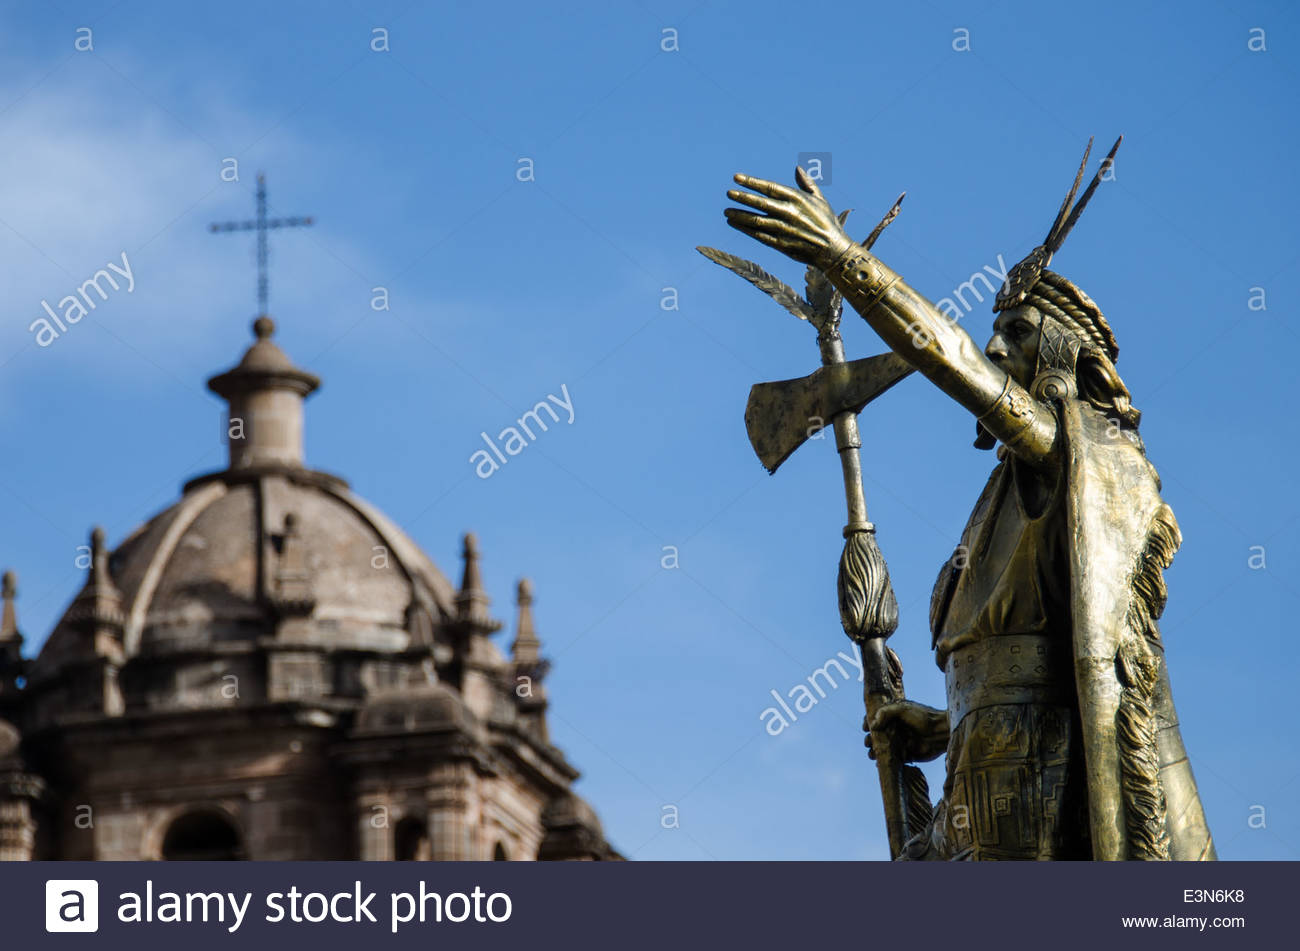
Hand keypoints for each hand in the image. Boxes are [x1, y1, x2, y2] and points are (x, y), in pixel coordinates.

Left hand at [725, 167, 854, 268]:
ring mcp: (783, 229)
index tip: (736, 178)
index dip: (751, 182)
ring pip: (756, 220)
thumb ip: (807, 184)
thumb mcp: (820, 200)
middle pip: (759, 203)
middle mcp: (789, 213)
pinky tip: (734, 223)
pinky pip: (758, 235)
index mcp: (797, 199)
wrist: (832, 250)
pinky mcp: (780, 244)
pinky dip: (745, 229)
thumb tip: (797, 168)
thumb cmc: (827, 222)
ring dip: (739, 215)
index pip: (769, 187)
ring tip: (727, 211)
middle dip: (742, 197)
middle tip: (728, 193)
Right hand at [865, 700, 948, 763]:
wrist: (942, 733)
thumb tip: (873, 724)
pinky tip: (879, 762)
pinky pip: (892, 759)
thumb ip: (886, 713)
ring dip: (874, 751)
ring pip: (883, 748)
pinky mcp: (906, 755)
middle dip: (870, 739)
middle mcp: (896, 729)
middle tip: (869, 742)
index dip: (868, 723)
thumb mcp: (903, 709)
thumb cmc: (924, 717)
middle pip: (877, 735)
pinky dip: (884, 761)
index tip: (865, 728)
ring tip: (872, 754)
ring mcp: (900, 742)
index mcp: (894, 716)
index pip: (876, 719)